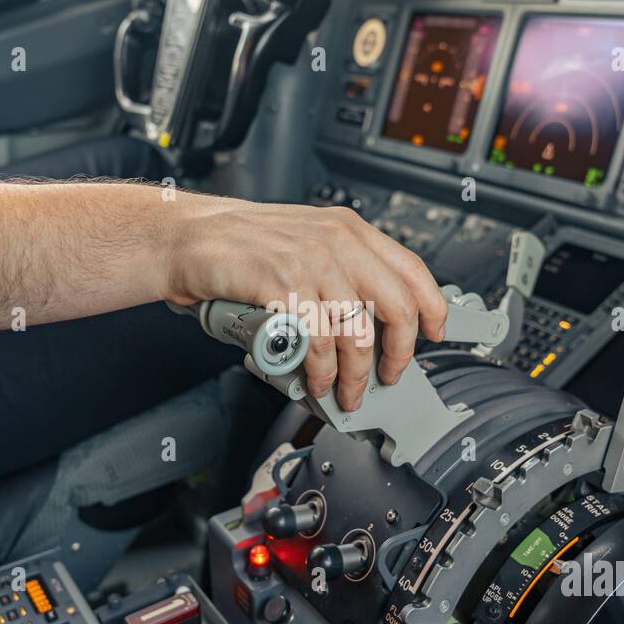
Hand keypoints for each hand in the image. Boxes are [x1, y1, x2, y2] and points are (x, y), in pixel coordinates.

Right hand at [163, 200, 447, 410]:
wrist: (188, 239)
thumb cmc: (241, 247)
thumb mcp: (306, 243)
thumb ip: (342, 271)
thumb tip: (370, 320)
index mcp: (349, 230)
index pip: (412, 269)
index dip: (433, 307)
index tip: (436, 334)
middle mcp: (337, 241)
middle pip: (397, 306)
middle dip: (398, 354)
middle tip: (389, 377)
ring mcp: (311, 262)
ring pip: (358, 333)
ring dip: (356, 376)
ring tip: (346, 392)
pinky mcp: (284, 286)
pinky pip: (319, 341)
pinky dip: (322, 371)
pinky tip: (317, 380)